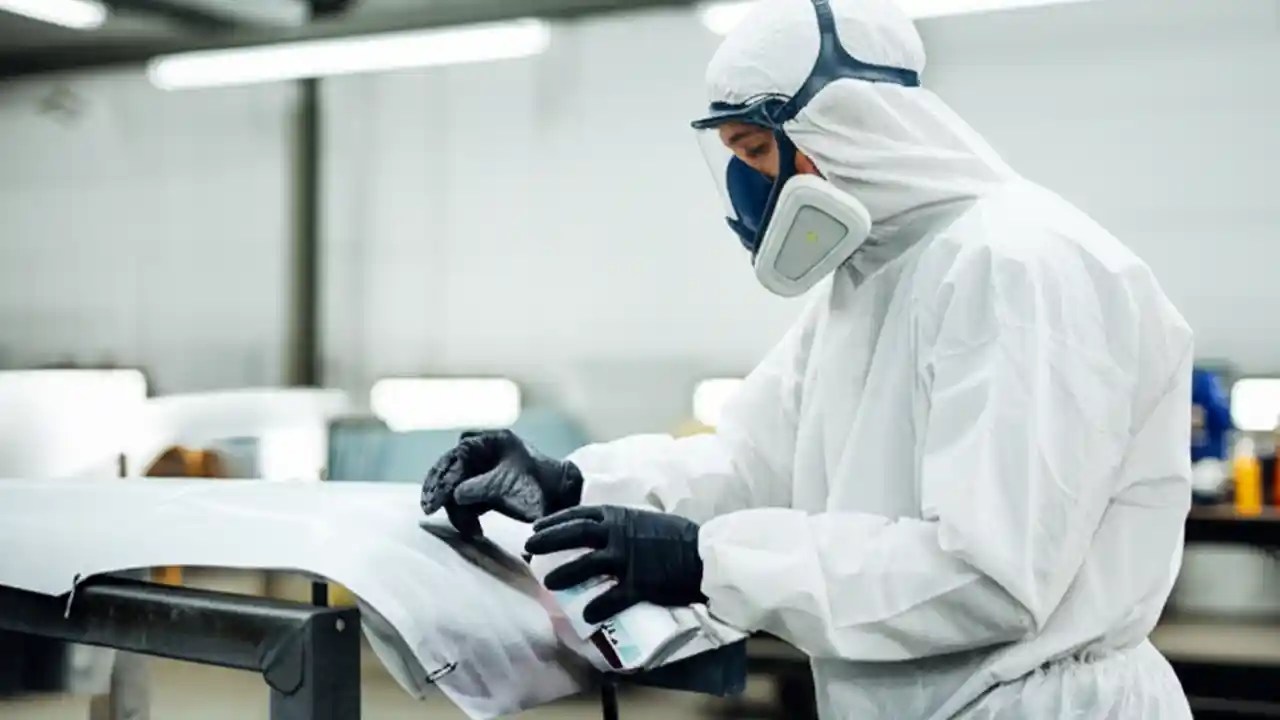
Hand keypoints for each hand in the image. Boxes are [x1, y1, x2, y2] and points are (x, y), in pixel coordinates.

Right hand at [421, 430, 582, 536]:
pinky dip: (464, 514)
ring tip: (470, 531)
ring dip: (456, 510)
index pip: (455, 458)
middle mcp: (481, 450)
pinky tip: (473, 530)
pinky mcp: (482, 486)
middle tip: (430, 510)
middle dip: (439, 492)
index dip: (441, 480)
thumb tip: (456, 494)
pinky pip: (463, 499)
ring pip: (454, 487)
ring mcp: (481, 467)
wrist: (561, 495)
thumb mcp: (511, 486)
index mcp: (490, 441)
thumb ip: (483, 488)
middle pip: (448, 470)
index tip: (433, 501)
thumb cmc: (541, 487)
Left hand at [525, 505, 705, 623]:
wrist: (705, 554)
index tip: (536, 527)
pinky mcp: (639, 584)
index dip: (553, 521)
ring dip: (563, 575)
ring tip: (548, 583)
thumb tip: (599, 531)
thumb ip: (620, 524)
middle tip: (529, 550)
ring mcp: (627, 560)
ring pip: (585, 566)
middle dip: (547, 542)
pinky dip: (596, 608)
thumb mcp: (644, 520)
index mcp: (619, 516)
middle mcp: (618, 535)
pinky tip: (586, 616)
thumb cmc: (676, 536)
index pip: (578, 515)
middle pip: (573, 536)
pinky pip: (611, 599)